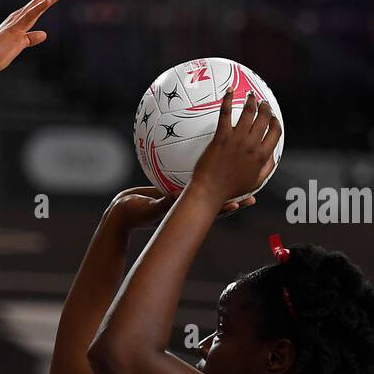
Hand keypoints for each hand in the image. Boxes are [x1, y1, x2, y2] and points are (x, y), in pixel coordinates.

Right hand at [0, 0, 75, 76]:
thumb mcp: (19, 46)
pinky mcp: (14, 30)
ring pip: (38, 3)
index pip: (44, 3)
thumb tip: (44, 34)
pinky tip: (47, 0)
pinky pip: (28, 17)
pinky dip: (38, 8)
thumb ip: (31, 39)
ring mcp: (17, 21)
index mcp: (23, 19)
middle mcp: (21, 16)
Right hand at [102, 185, 253, 233]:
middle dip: (233, 196)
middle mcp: (186, 206)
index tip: (244, 203)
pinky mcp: (173, 192)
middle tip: (253, 193)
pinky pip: (190, 180)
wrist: (120, 213)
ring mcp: (181, 199)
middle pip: (214, 200)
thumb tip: (175, 196)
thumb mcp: (149, 207)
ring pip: (205, 190)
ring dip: (219, 183)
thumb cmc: (133, 213)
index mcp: (184, 212)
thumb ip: (162, 202)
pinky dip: (199, 172)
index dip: (228, 206)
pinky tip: (206, 159)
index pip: (210, 210)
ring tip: (234, 172)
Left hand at [189, 88, 281, 204]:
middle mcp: (252, 145)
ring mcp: (237, 140)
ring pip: (249, 113)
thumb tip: (273, 157)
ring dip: (252, 101)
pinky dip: (228, 100)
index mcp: (262, 156)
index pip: (275, 133)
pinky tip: (230, 91)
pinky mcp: (221, 137)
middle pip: (264, 119)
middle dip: (265, 108)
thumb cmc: (230, 189)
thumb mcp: (255, 182)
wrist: (210, 191)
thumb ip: (267, 168)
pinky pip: (226, 113)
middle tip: (262, 103)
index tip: (273, 118)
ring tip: (251, 96)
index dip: (275, 123)